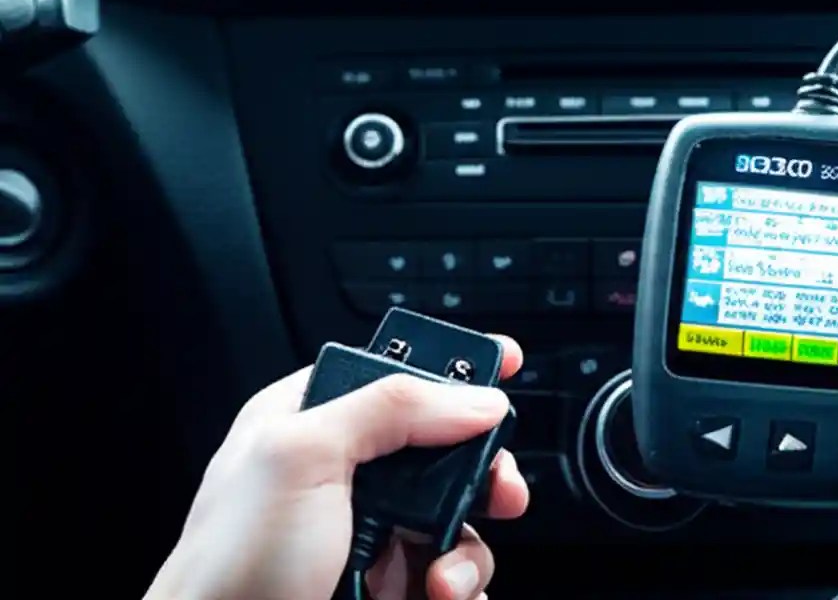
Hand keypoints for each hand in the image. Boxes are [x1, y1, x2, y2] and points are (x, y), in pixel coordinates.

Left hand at [145, 336, 528, 599]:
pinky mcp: (387, 588)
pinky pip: (452, 575)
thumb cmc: (229, 571)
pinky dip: (461, 588)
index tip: (506, 363)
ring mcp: (367, 536)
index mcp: (310, 422)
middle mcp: (343, 475)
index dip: (451, 367)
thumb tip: (472, 397)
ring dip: (468, 550)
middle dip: (482, 469)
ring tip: (443, 578)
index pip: (394, 373)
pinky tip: (442, 597)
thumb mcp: (301, 457)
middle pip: (444, 448)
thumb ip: (389, 409)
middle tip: (500, 487)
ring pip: (457, 519)